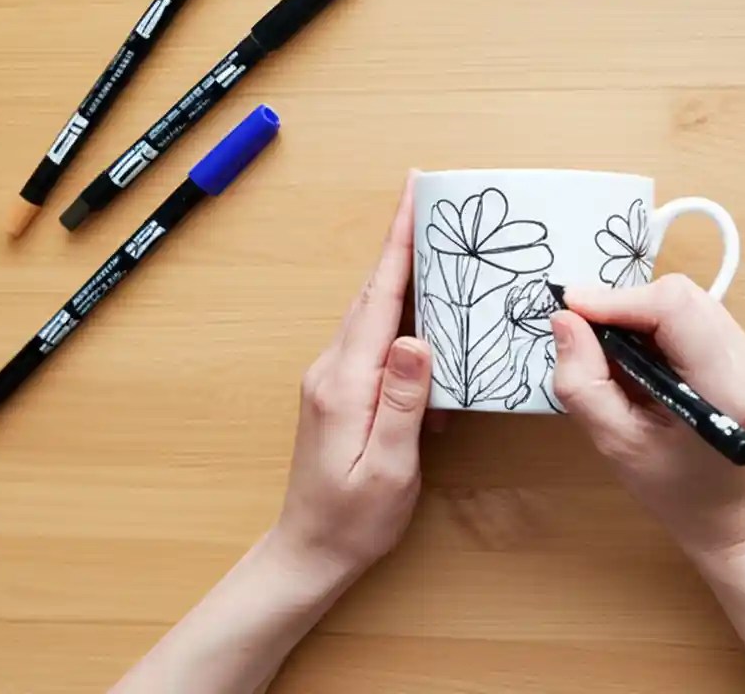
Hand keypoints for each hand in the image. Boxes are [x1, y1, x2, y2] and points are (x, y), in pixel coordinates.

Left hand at [273, 171, 432, 579]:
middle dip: (401, 244)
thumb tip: (417, 340)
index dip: (399, 244)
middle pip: (373, 294)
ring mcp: (332, 378)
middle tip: (429, 200)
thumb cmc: (354, 519)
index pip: (379, 299)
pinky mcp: (338, 391)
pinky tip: (426, 322)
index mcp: (346, 382)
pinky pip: (374, 341)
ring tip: (435, 247)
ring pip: (374, 314)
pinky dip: (401, 318)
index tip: (413, 195)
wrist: (309, 551)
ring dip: (403, 278)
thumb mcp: (389, 466)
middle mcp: (332, 369)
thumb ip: (403, 402)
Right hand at [550, 274, 744, 557]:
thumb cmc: (678, 492)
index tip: (571, 310)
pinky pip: (698, 320)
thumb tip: (565, 320)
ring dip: (643, 322)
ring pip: (687, 305)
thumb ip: (584, 382)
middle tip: (587, 341)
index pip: (674, 307)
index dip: (617, 300)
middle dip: (626, 311)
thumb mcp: (618, 445)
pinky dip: (662, 333)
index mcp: (730, 386)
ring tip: (618, 363)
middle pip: (680, 299)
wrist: (736, 519)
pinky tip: (648, 369)